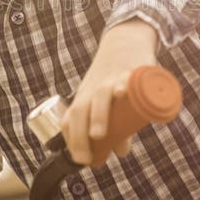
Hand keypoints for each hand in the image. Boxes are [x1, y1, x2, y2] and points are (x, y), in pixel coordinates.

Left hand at [62, 19, 157, 164]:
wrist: (124, 40)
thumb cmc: (113, 78)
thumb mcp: (111, 103)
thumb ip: (118, 129)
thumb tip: (120, 152)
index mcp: (85, 97)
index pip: (70, 119)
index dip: (72, 140)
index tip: (81, 159)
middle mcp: (93, 89)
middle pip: (80, 111)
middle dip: (78, 135)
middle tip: (84, 157)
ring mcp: (110, 78)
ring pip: (99, 96)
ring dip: (97, 116)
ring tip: (98, 134)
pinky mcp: (129, 69)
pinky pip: (125, 78)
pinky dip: (122, 86)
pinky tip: (121, 94)